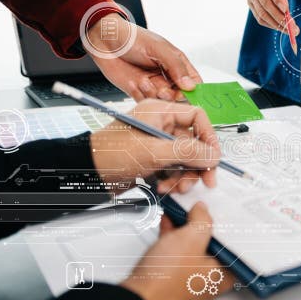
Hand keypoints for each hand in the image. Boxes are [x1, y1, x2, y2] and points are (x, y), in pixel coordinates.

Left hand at [87, 14, 201, 100]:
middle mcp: (167, 76)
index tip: (192, 96)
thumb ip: (176, 66)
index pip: (194, 82)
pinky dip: (141, 95)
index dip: (196, 91)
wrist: (104, 40)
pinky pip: (146, 102)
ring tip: (144, 82)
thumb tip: (191, 85)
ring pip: (163, 101)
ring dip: (155, 95)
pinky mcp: (139, 92)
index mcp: (177, 63)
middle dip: (173, 96)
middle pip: (180, 96)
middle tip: (163, 91)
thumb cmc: (132, 38)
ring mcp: (154, 85)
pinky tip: (135, 83)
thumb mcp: (158, 48)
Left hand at [90, 100, 219, 193]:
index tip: (213, 157)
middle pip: (194, 141)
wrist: (86, 174)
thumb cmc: (111, 154)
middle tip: (205, 180)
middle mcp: (160, 125)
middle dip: (198, 163)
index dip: (208, 137)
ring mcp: (157, 143)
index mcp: (160, 112)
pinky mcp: (152, 159)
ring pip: (185, 158)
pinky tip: (164, 187)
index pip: (196, 117)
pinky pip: (173, 168)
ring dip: (185, 176)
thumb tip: (213, 155)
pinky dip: (173, 180)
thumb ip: (187, 152)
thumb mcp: (154, 152)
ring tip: (177, 187)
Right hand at [121, 202, 231, 299]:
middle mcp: (209, 279)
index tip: (219, 209)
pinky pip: (176, 254)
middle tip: (198, 208)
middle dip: (203, 223)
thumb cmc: (166, 282)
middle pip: (212, 244)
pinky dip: (172, 238)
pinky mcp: (171, 280)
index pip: (233, 243)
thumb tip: (203, 211)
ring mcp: (189, 281)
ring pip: (192, 248)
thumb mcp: (191, 238)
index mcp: (225, 274)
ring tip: (180, 211)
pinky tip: (167, 225)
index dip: (226, 223)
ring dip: (185, 228)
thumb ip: (202, 220)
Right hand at [245, 0, 299, 35]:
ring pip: (261, 12)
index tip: (286, 9)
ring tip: (290, 30)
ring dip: (276, 23)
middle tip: (293, 26)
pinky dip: (270, 24)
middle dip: (279, 16)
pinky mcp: (250, 2)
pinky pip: (259, 16)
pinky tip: (282, 28)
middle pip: (265, 2)